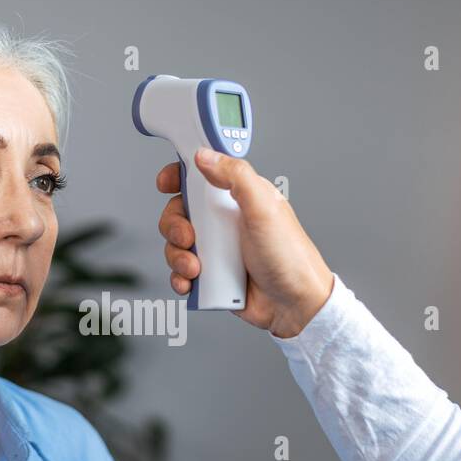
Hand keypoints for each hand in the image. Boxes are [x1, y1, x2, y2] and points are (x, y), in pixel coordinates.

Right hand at [157, 147, 334, 337]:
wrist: (294, 305)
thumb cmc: (290, 257)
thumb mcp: (264, 208)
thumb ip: (236, 176)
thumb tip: (205, 156)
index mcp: (237, 197)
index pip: (201, 176)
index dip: (179, 176)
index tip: (166, 183)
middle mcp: (224, 221)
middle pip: (179, 211)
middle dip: (174, 225)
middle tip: (189, 238)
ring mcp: (216, 248)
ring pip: (176, 244)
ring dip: (177, 256)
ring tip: (196, 268)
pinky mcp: (211, 274)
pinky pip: (181, 272)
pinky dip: (180, 277)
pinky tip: (192, 282)